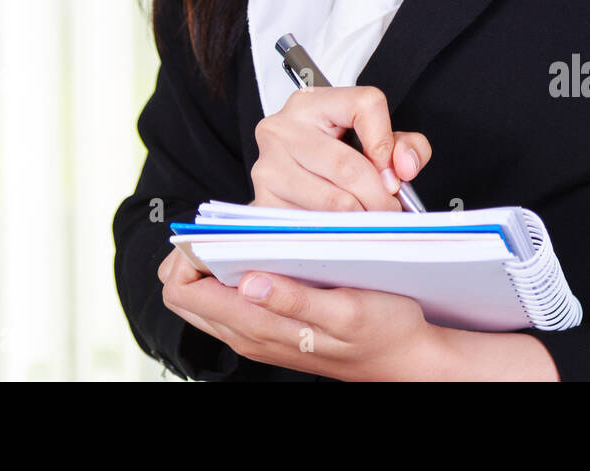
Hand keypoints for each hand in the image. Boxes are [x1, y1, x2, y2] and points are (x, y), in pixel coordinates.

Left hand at [159, 252, 443, 380]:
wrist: (406, 358)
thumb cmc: (384, 329)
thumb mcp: (346, 309)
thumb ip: (294, 299)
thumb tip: (248, 281)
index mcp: (260, 327)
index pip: (183, 291)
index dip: (187, 257)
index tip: (214, 231)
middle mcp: (249, 335)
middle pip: (184, 295)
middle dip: (193, 258)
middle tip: (226, 230)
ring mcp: (257, 336)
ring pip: (203, 299)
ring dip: (214, 265)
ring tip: (248, 239)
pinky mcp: (270, 330)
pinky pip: (229, 303)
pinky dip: (234, 276)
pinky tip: (266, 256)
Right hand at [250, 84, 430, 210]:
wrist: (291, 178)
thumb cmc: (334, 155)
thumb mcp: (372, 139)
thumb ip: (405, 145)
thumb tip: (405, 167)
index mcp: (311, 102)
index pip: (364, 105)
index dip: (386, 143)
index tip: (394, 173)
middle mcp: (282, 128)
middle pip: (348, 165)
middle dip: (379, 196)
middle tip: (391, 211)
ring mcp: (267, 166)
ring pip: (333, 201)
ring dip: (361, 218)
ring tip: (370, 220)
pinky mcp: (263, 201)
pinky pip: (314, 225)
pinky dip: (336, 233)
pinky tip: (341, 228)